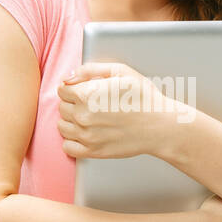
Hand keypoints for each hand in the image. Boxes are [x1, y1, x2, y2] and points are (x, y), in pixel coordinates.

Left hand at [57, 61, 186, 159]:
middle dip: (72, 104)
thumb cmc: (143, 97)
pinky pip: (67, 147)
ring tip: (89, 118)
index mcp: (87, 94)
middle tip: (91, 104)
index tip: (84, 91)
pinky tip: (85, 134)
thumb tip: (67, 78)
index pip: (62, 90)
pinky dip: (72, 141)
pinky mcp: (92, 152)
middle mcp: (83, 116)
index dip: (73, 88)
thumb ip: (90, 70)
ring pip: (62, 126)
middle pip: (62, 108)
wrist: (159, 126)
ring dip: (71, 121)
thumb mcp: (121, 72)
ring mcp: (86, 136)